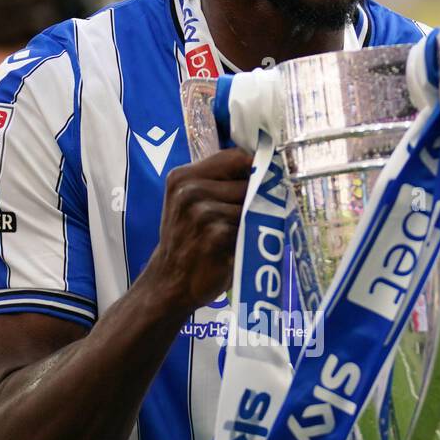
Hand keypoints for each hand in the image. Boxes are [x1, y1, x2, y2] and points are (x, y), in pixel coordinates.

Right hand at [145, 147, 251, 313]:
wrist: (169, 283)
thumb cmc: (188, 243)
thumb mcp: (192, 204)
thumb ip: (219, 184)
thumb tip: (267, 169)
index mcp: (184, 177)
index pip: (236, 156)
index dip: (258, 167)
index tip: (270, 179)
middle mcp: (190, 190)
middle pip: (249, 181)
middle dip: (260, 197)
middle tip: (257, 216)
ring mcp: (203, 212)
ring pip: (254, 206)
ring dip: (257, 221)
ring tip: (242, 236)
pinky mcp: (217, 235)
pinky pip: (252, 228)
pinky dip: (252, 239)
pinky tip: (237, 249)